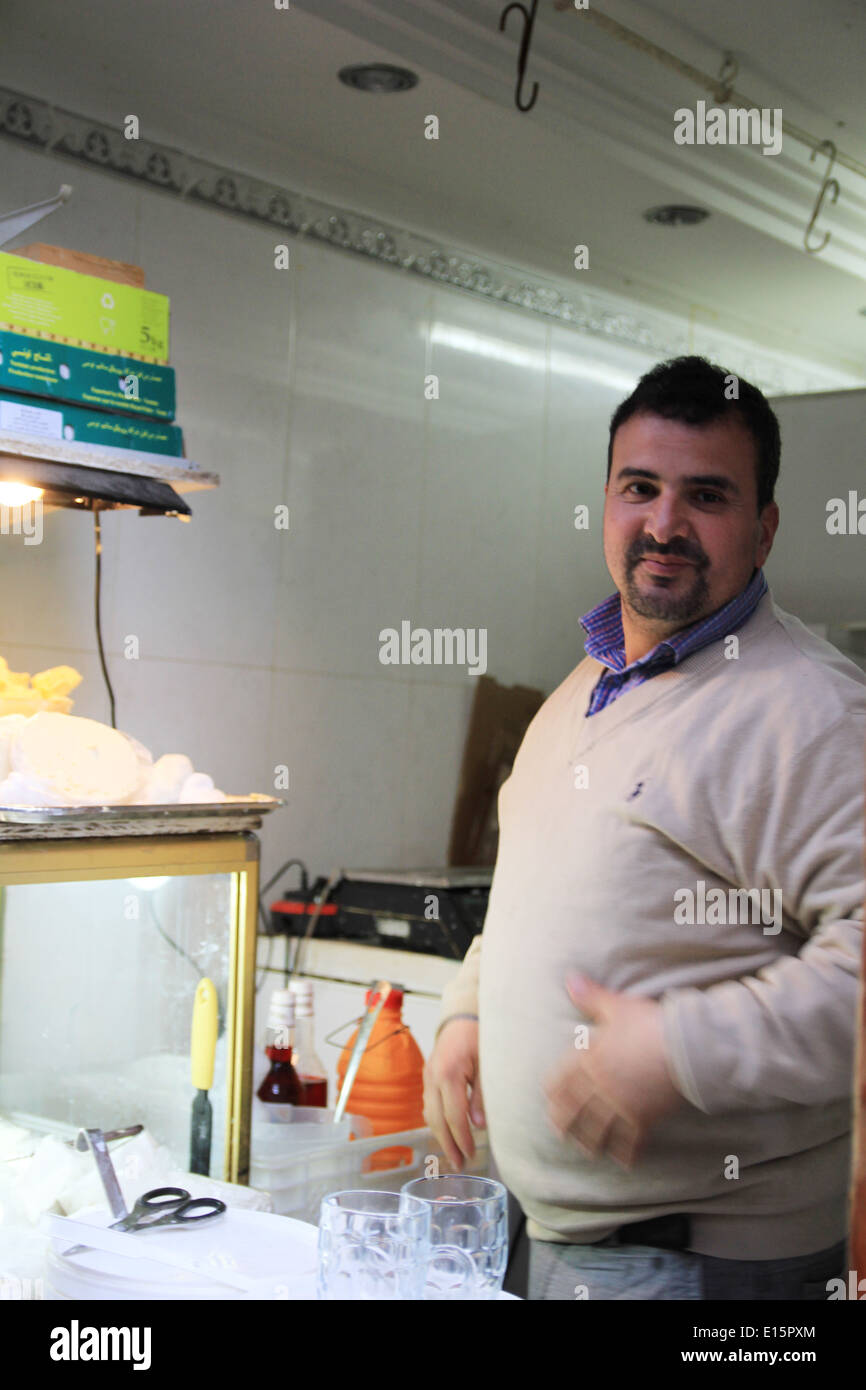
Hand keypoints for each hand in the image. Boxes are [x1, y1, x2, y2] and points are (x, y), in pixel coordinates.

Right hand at [423, 1018, 484, 1170]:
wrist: (461, 1016)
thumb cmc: (477, 1036)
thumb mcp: (486, 1064)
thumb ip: (481, 1095)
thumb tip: (478, 1125)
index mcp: (448, 1073)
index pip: (453, 1115)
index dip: (462, 1138)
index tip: (470, 1154)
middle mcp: (433, 1076)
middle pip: (436, 1119)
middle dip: (447, 1144)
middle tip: (459, 1164)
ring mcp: (427, 1076)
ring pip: (429, 1114)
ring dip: (440, 1136)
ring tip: (453, 1154)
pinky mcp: (428, 1076)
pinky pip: (428, 1105)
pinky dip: (436, 1121)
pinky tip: (446, 1132)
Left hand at [544, 973, 683, 1168]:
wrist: (685, 1047)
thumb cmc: (649, 1024)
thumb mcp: (617, 1006)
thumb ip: (590, 996)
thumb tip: (570, 978)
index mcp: (589, 1059)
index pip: (561, 1080)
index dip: (552, 1092)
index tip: (547, 1100)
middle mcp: (600, 1086)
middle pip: (574, 1109)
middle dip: (564, 1122)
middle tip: (558, 1132)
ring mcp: (621, 1105)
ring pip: (598, 1129)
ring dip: (589, 1141)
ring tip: (585, 1150)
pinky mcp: (644, 1118)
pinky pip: (631, 1140)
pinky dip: (626, 1152)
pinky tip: (623, 1161)